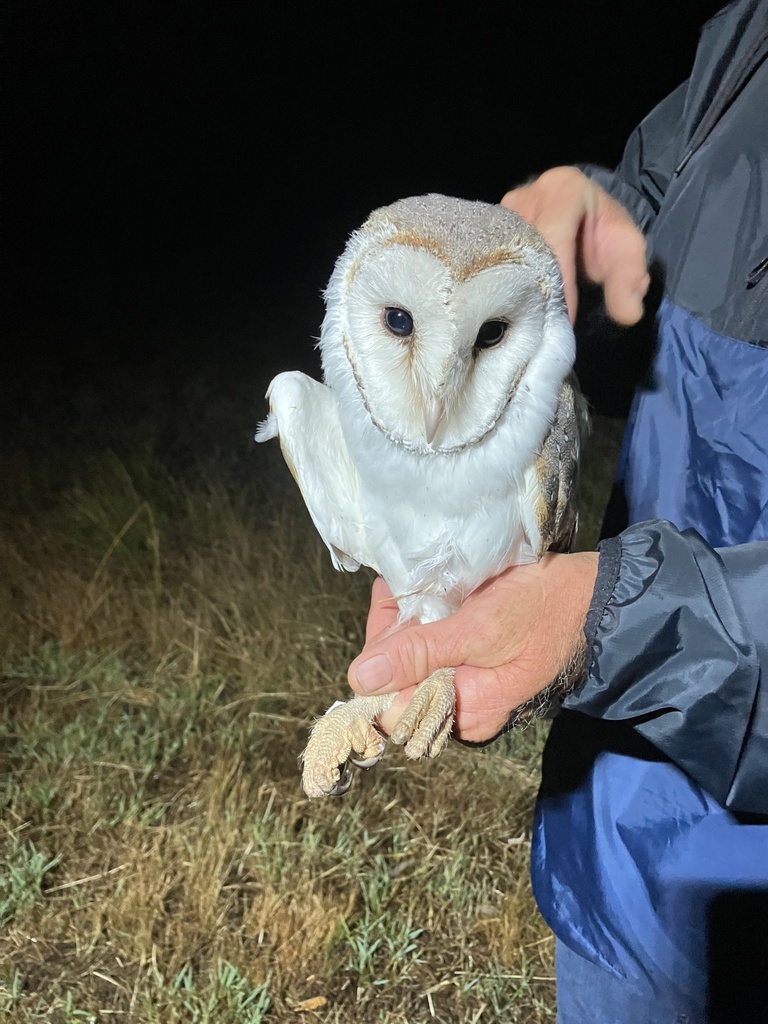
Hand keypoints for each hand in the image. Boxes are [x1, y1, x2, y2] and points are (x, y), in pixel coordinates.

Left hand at [348, 552, 598, 743]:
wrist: (593, 594)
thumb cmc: (543, 610)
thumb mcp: (479, 630)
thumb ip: (420, 654)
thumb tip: (360, 679)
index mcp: (466, 713)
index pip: (392, 707)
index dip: (378, 664)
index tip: (389, 616)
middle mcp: (461, 708)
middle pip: (397, 682)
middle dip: (391, 635)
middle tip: (402, 590)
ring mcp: (467, 685)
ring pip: (411, 660)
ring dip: (404, 622)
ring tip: (412, 585)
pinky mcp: (472, 662)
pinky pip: (432, 648)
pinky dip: (422, 620)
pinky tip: (425, 592)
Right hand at [501, 166, 648, 325]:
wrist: (581, 216)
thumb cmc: (602, 233)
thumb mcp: (625, 250)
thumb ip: (629, 280)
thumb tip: (628, 314)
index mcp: (564, 190)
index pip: (555, 237)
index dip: (560, 280)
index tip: (565, 319)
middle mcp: (525, 196)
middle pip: (524, 248)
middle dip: (535, 289)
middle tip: (545, 327)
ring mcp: (500, 214)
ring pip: (503, 257)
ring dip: (514, 291)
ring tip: (527, 321)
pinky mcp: (486, 231)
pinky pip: (490, 261)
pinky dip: (501, 287)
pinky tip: (510, 309)